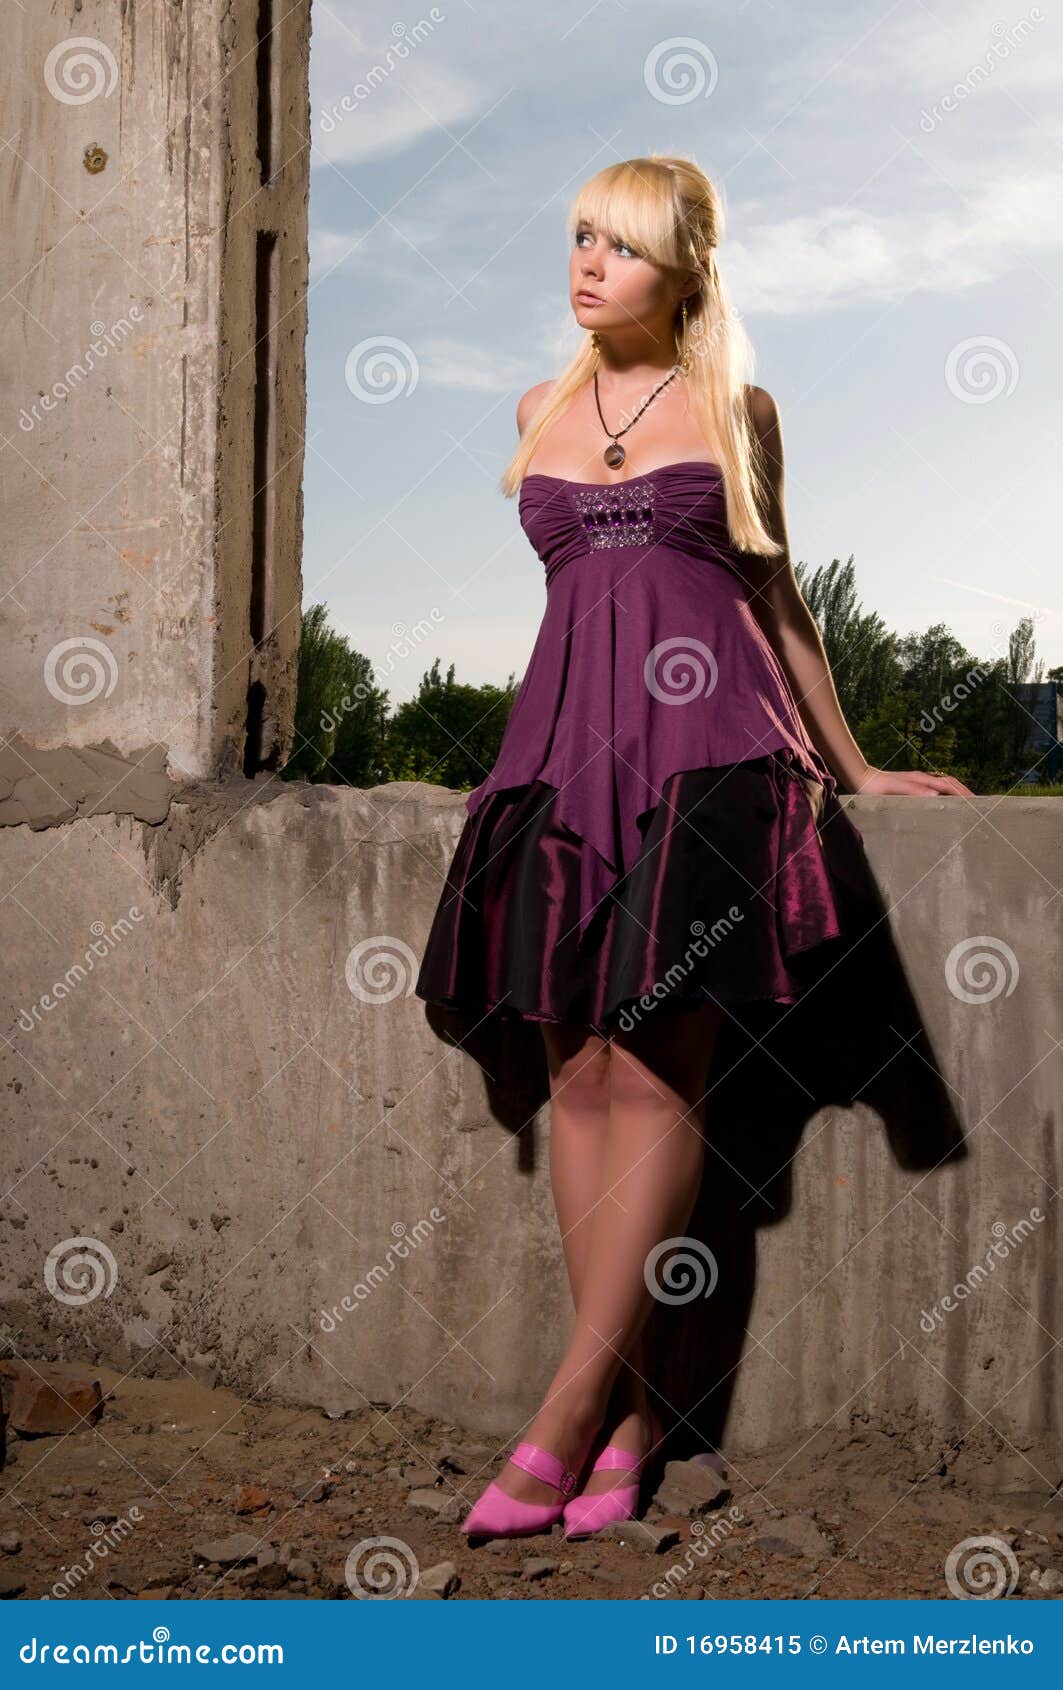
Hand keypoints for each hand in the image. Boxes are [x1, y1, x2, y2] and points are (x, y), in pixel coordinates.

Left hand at [849, 765, 975, 797]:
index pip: (949, 786)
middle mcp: (922, 778)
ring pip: (944, 784)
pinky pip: (935, 788)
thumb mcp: (894, 790)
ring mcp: (918, 780)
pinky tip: (945, 802)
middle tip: (978, 805)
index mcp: (922, 779)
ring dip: (957, 791)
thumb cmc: (875, 788)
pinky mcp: (912, 784)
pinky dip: (946, 793)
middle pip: (951, 783)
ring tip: (967, 803)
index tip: (976, 803)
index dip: (964, 794)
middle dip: (965, 792)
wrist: (861, 779)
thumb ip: (914, 791)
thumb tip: (936, 796)